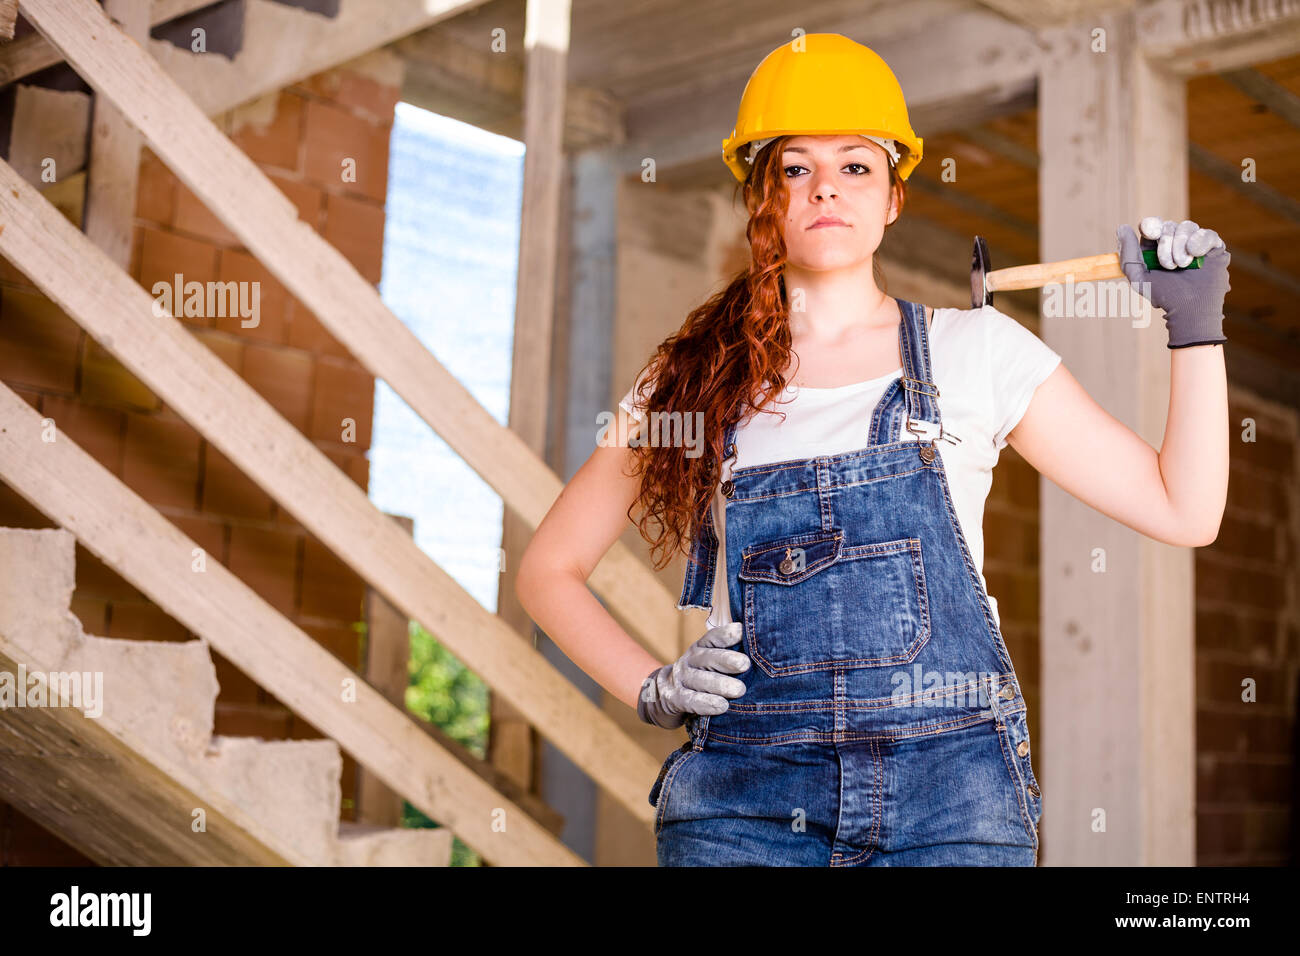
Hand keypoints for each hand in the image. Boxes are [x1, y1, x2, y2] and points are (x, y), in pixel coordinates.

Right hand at [636, 622, 750, 728]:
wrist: (664, 694)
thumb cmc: (700, 676)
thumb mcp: (709, 661)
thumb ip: (729, 655)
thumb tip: (761, 650)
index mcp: (700, 648)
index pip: (712, 638)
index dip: (726, 634)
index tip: (740, 632)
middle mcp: (689, 660)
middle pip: (707, 658)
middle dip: (727, 660)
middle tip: (745, 664)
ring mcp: (681, 679)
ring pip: (700, 680)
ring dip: (720, 684)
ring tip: (739, 690)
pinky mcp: (675, 699)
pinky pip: (691, 701)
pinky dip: (706, 703)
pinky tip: (722, 706)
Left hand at [1116, 216, 1230, 348]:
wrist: (1191, 308)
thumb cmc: (1164, 295)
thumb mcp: (1139, 278)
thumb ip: (1128, 255)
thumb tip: (1122, 228)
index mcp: (1156, 247)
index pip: (1152, 226)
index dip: (1150, 225)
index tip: (1151, 233)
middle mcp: (1175, 242)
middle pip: (1169, 226)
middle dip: (1166, 245)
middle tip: (1169, 266)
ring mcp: (1194, 243)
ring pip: (1187, 227)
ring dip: (1181, 246)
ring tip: (1182, 266)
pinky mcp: (1213, 246)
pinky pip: (1206, 233)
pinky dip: (1199, 242)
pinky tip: (1196, 255)